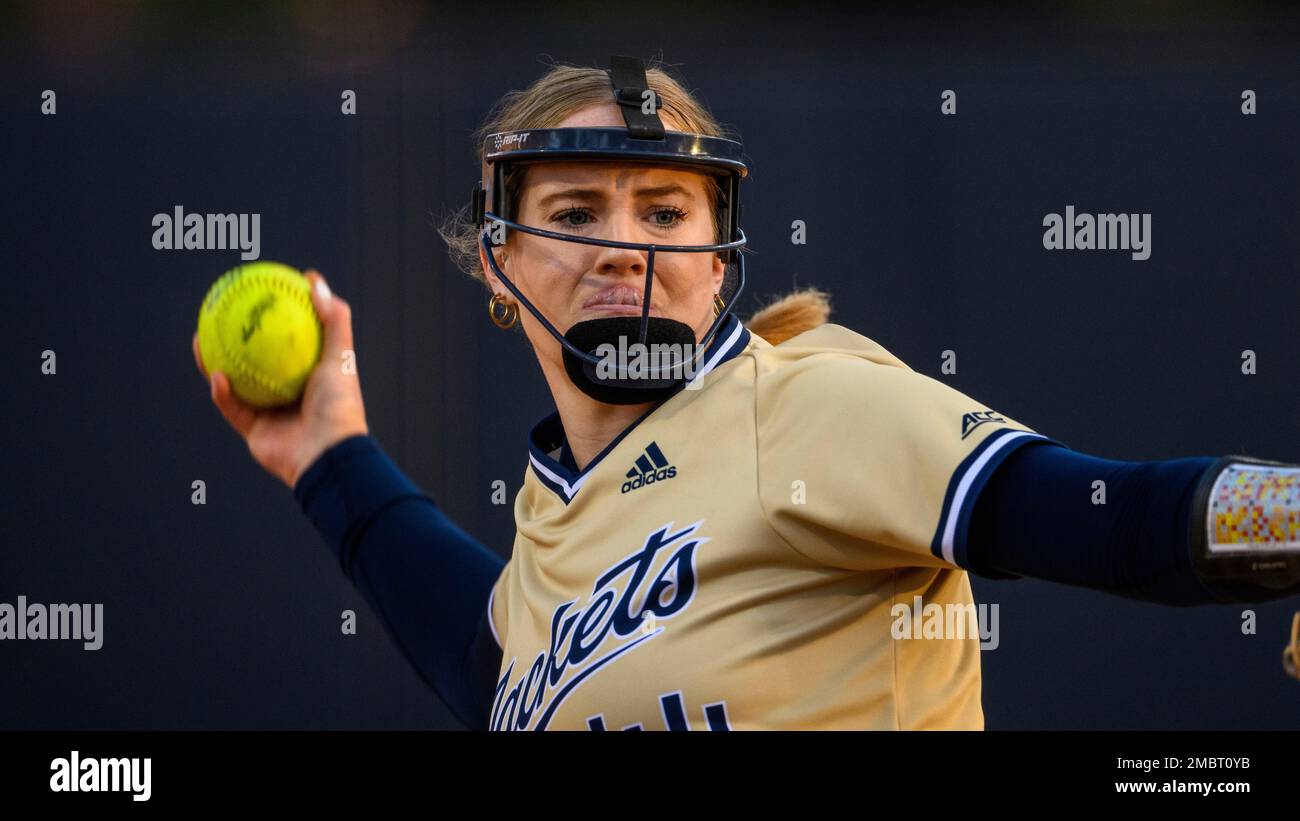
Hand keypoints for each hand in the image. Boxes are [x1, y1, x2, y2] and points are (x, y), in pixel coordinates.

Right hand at [194, 270, 369, 488]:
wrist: (327, 456)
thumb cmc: (340, 404)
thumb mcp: (342, 355)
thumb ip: (334, 318)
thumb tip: (314, 280)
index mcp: (311, 374)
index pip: (291, 340)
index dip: (277, 317)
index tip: (264, 290)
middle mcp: (290, 392)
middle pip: (258, 359)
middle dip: (238, 338)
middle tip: (222, 312)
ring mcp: (271, 411)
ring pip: (236, 382)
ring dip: (216, 361)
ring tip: (201, 336)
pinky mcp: (254, 431)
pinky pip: (232, 407)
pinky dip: (222, 392)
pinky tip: (214, 372)